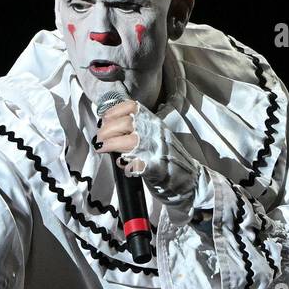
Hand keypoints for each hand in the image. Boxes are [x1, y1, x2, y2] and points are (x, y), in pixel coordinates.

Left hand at [94, 100, 208, 213]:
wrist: (190, 180)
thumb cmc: (169, 160)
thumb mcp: (156, 136)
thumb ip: (139, 129)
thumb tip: (112, 127)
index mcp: (155, 123)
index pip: (131, 107)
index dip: (113, 112)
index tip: (104, 119)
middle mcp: (156, 133)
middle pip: (125, 123)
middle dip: (106, 130)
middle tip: (99, 138)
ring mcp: (156, 150)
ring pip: (128, 141)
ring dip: (110, 144)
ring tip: (101, 148)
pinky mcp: (155, 168)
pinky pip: (135, 163)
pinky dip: (125, 164)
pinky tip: (121, 164)